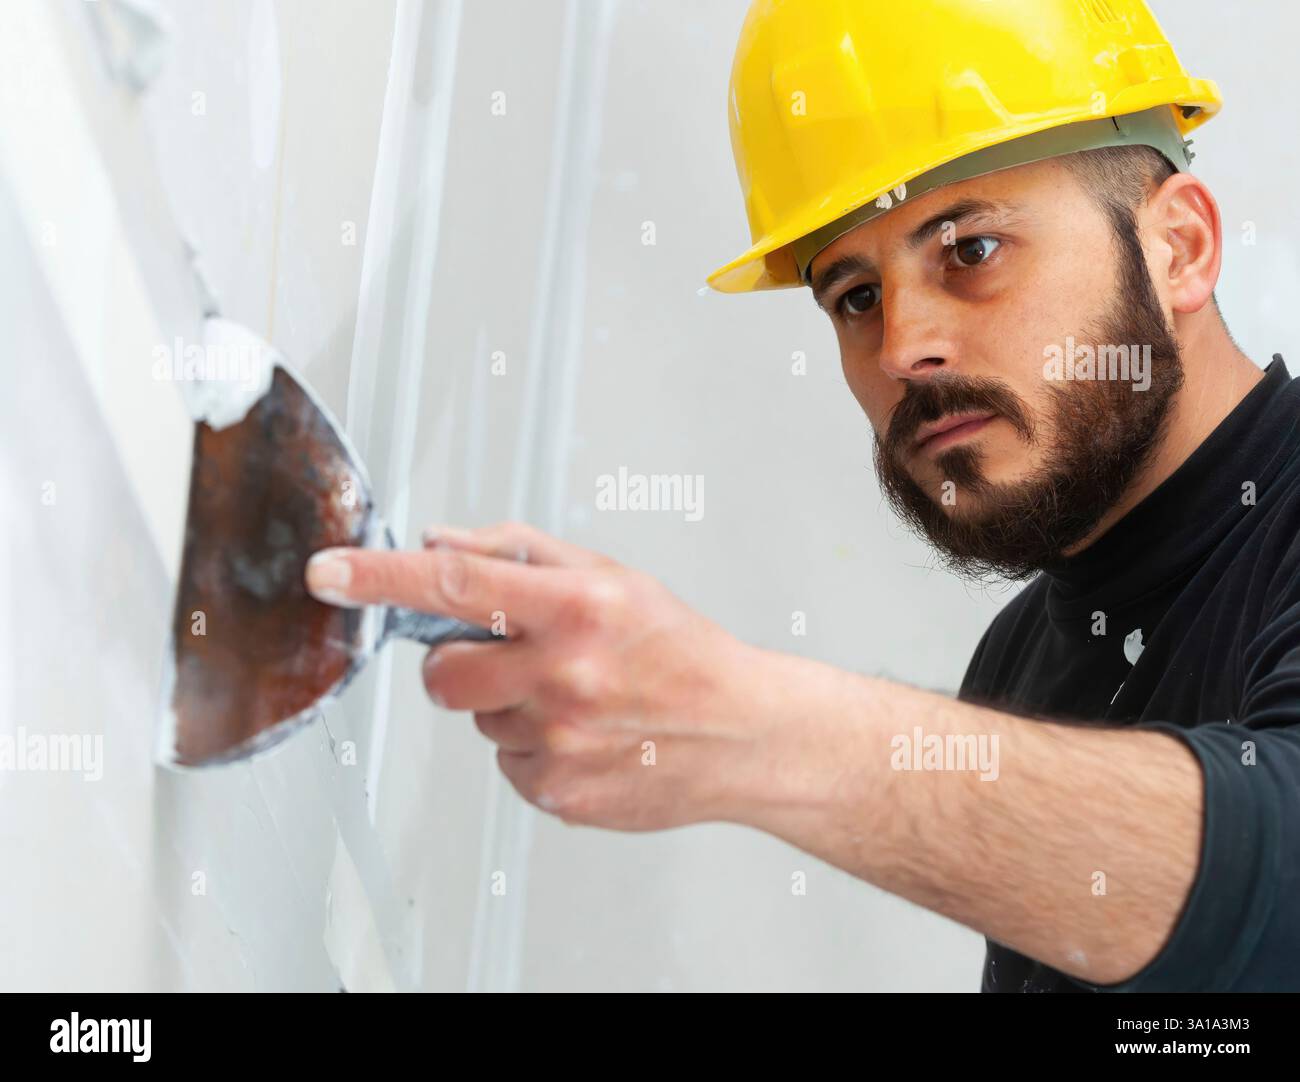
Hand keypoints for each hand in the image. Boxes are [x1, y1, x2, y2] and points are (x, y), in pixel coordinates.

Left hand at [304, 522, 768, 829]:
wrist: (742, 733)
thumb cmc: (680, 650)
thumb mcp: (614, 576)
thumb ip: (520, 553)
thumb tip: (440, 541)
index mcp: (578, 608)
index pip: (456, 582)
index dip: (381, 577)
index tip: (330, 573)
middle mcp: (564, 676)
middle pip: (443, 674)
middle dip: (459, 664)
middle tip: (514, 658)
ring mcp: (559, 743)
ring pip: (478, 721)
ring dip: (508, 706)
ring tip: (576, 700)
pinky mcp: (558, 794)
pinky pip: (506, 765)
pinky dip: (532, 750)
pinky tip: (584, 736)